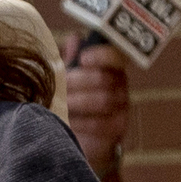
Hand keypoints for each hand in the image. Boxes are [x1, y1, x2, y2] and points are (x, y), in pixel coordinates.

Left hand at [61, 33, 130, 179]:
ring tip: (60, 104)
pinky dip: (79, 122)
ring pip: (103, 101)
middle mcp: (120, 88)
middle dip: (78, 81)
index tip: (83, 59)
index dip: (102, 55)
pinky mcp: (117, 130)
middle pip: (104, 79)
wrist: (75, 142)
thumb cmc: (69, 105)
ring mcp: (121, 110)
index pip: (117, 57)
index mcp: (110, 71)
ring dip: (77, 102)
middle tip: (60, 85)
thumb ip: (70, 62)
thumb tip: (74, 39)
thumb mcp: (66, 82)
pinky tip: (67, 122)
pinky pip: (100, 124)